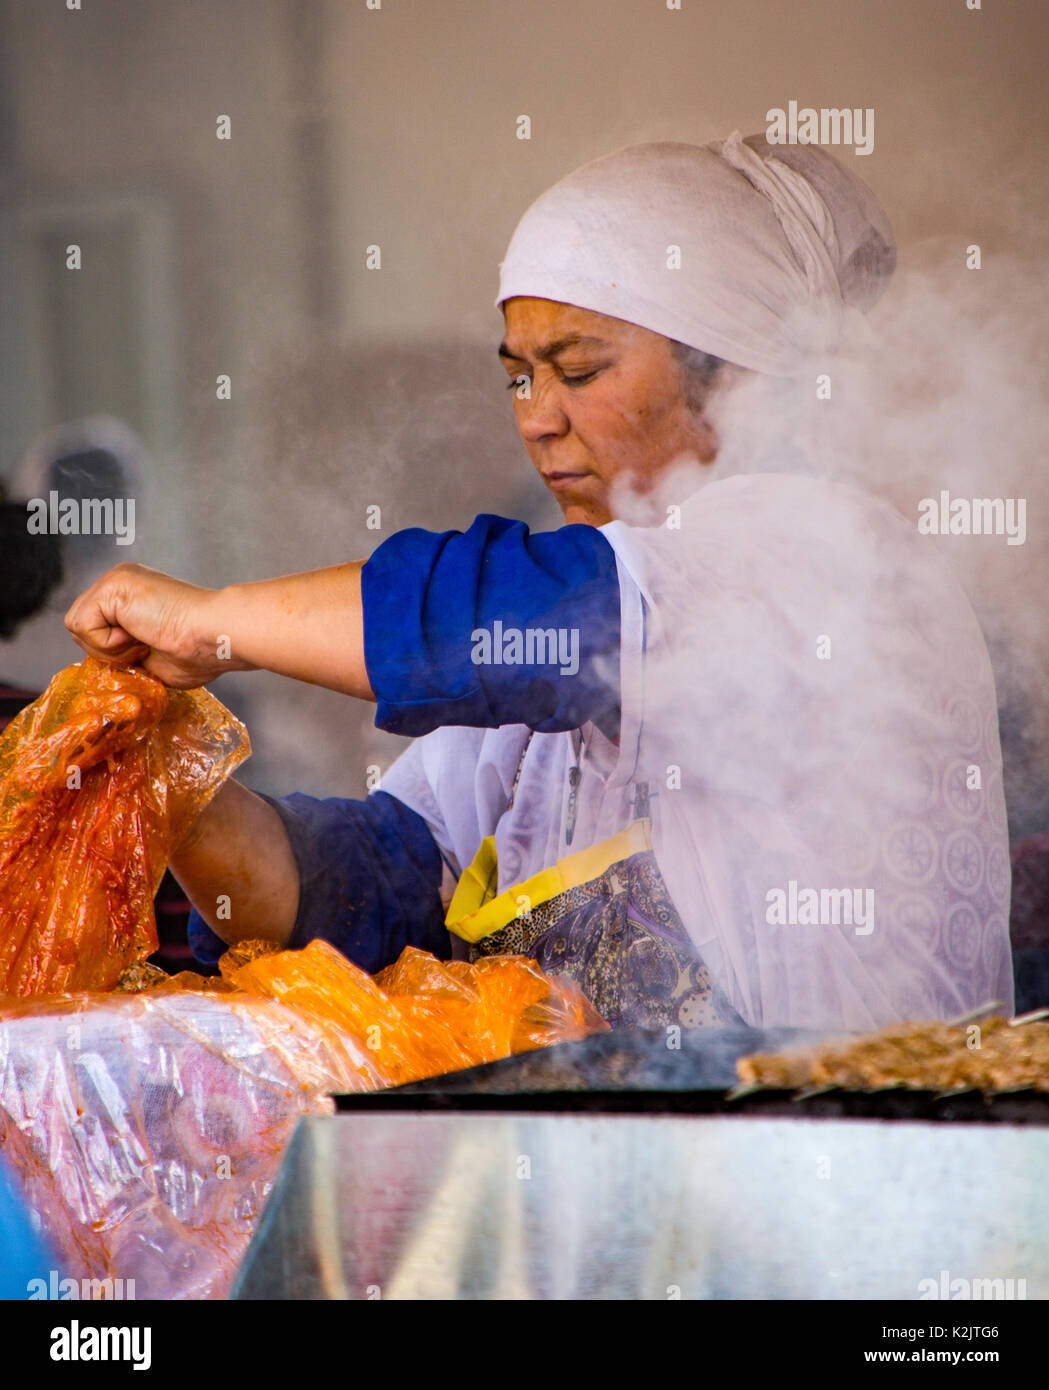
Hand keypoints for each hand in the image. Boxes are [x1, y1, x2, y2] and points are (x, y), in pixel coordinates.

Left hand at [64, 562, 250, 687]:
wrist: (217, 637)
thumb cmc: (201, 652)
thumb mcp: (152, 658)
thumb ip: (127, 655)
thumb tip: (111, 669)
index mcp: (133, 597)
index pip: (96, 629)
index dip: (115, 653)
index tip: (151, 652)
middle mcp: (121, 582)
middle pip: (81, 628)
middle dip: (109, 651)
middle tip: (148, 647)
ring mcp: (115, 580)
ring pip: (77, 627)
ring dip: (111, 649)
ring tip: (147, 640)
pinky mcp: (111, 586)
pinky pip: (81, 625)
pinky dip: (109, 643)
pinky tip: (141, 634)